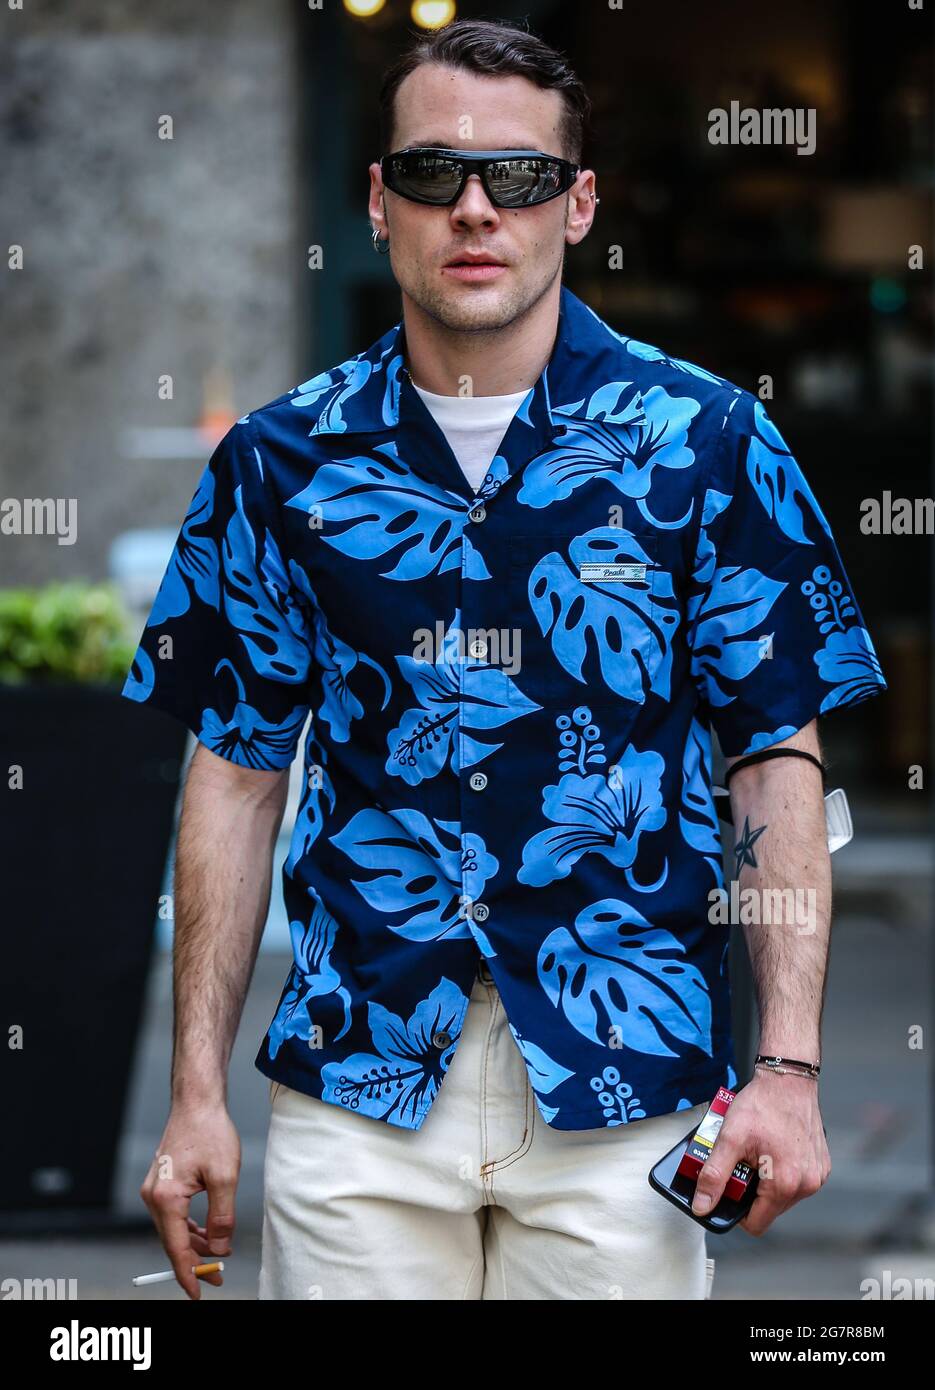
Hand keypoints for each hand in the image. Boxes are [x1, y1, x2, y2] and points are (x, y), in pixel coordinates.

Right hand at [140, 1100, 240, 1298]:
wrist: (196, 1102)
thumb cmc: (210, 1132)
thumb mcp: (225, 1177)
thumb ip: (221, 1217)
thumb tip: (219, 1249)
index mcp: (166, 1198)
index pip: (176, 1248)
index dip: (189, 1274)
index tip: (199, 1294)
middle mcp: (153, 1197)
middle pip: (172, 1242)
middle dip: (194, 1262)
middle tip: (216, 1278)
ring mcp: (153, 1190)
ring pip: (173, 1230)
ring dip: (193, 1244)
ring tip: (217, 1256)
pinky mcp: (160, 1184)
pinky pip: (173, 1216)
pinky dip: (188, 1227)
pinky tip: (205, 1233)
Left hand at [690, 1070, 830, 1234]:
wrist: (788, 1079)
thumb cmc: (761, 1104)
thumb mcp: (729, 1138)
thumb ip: (713, 1175)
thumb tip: (702, 1206)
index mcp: (785, 1184)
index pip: (756, 1224)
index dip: (736, 1212)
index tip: (728, 1189)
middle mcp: (807, 1185)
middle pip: (769, 1209)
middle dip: (751, 1192)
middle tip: (740, 1164)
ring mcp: (817, 1175)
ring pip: (782, 1196)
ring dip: (766, 1182)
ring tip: (755, 1155)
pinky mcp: (821, 1165)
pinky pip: (796, 1182)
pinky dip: (781, 1171)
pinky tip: (771, 1149)